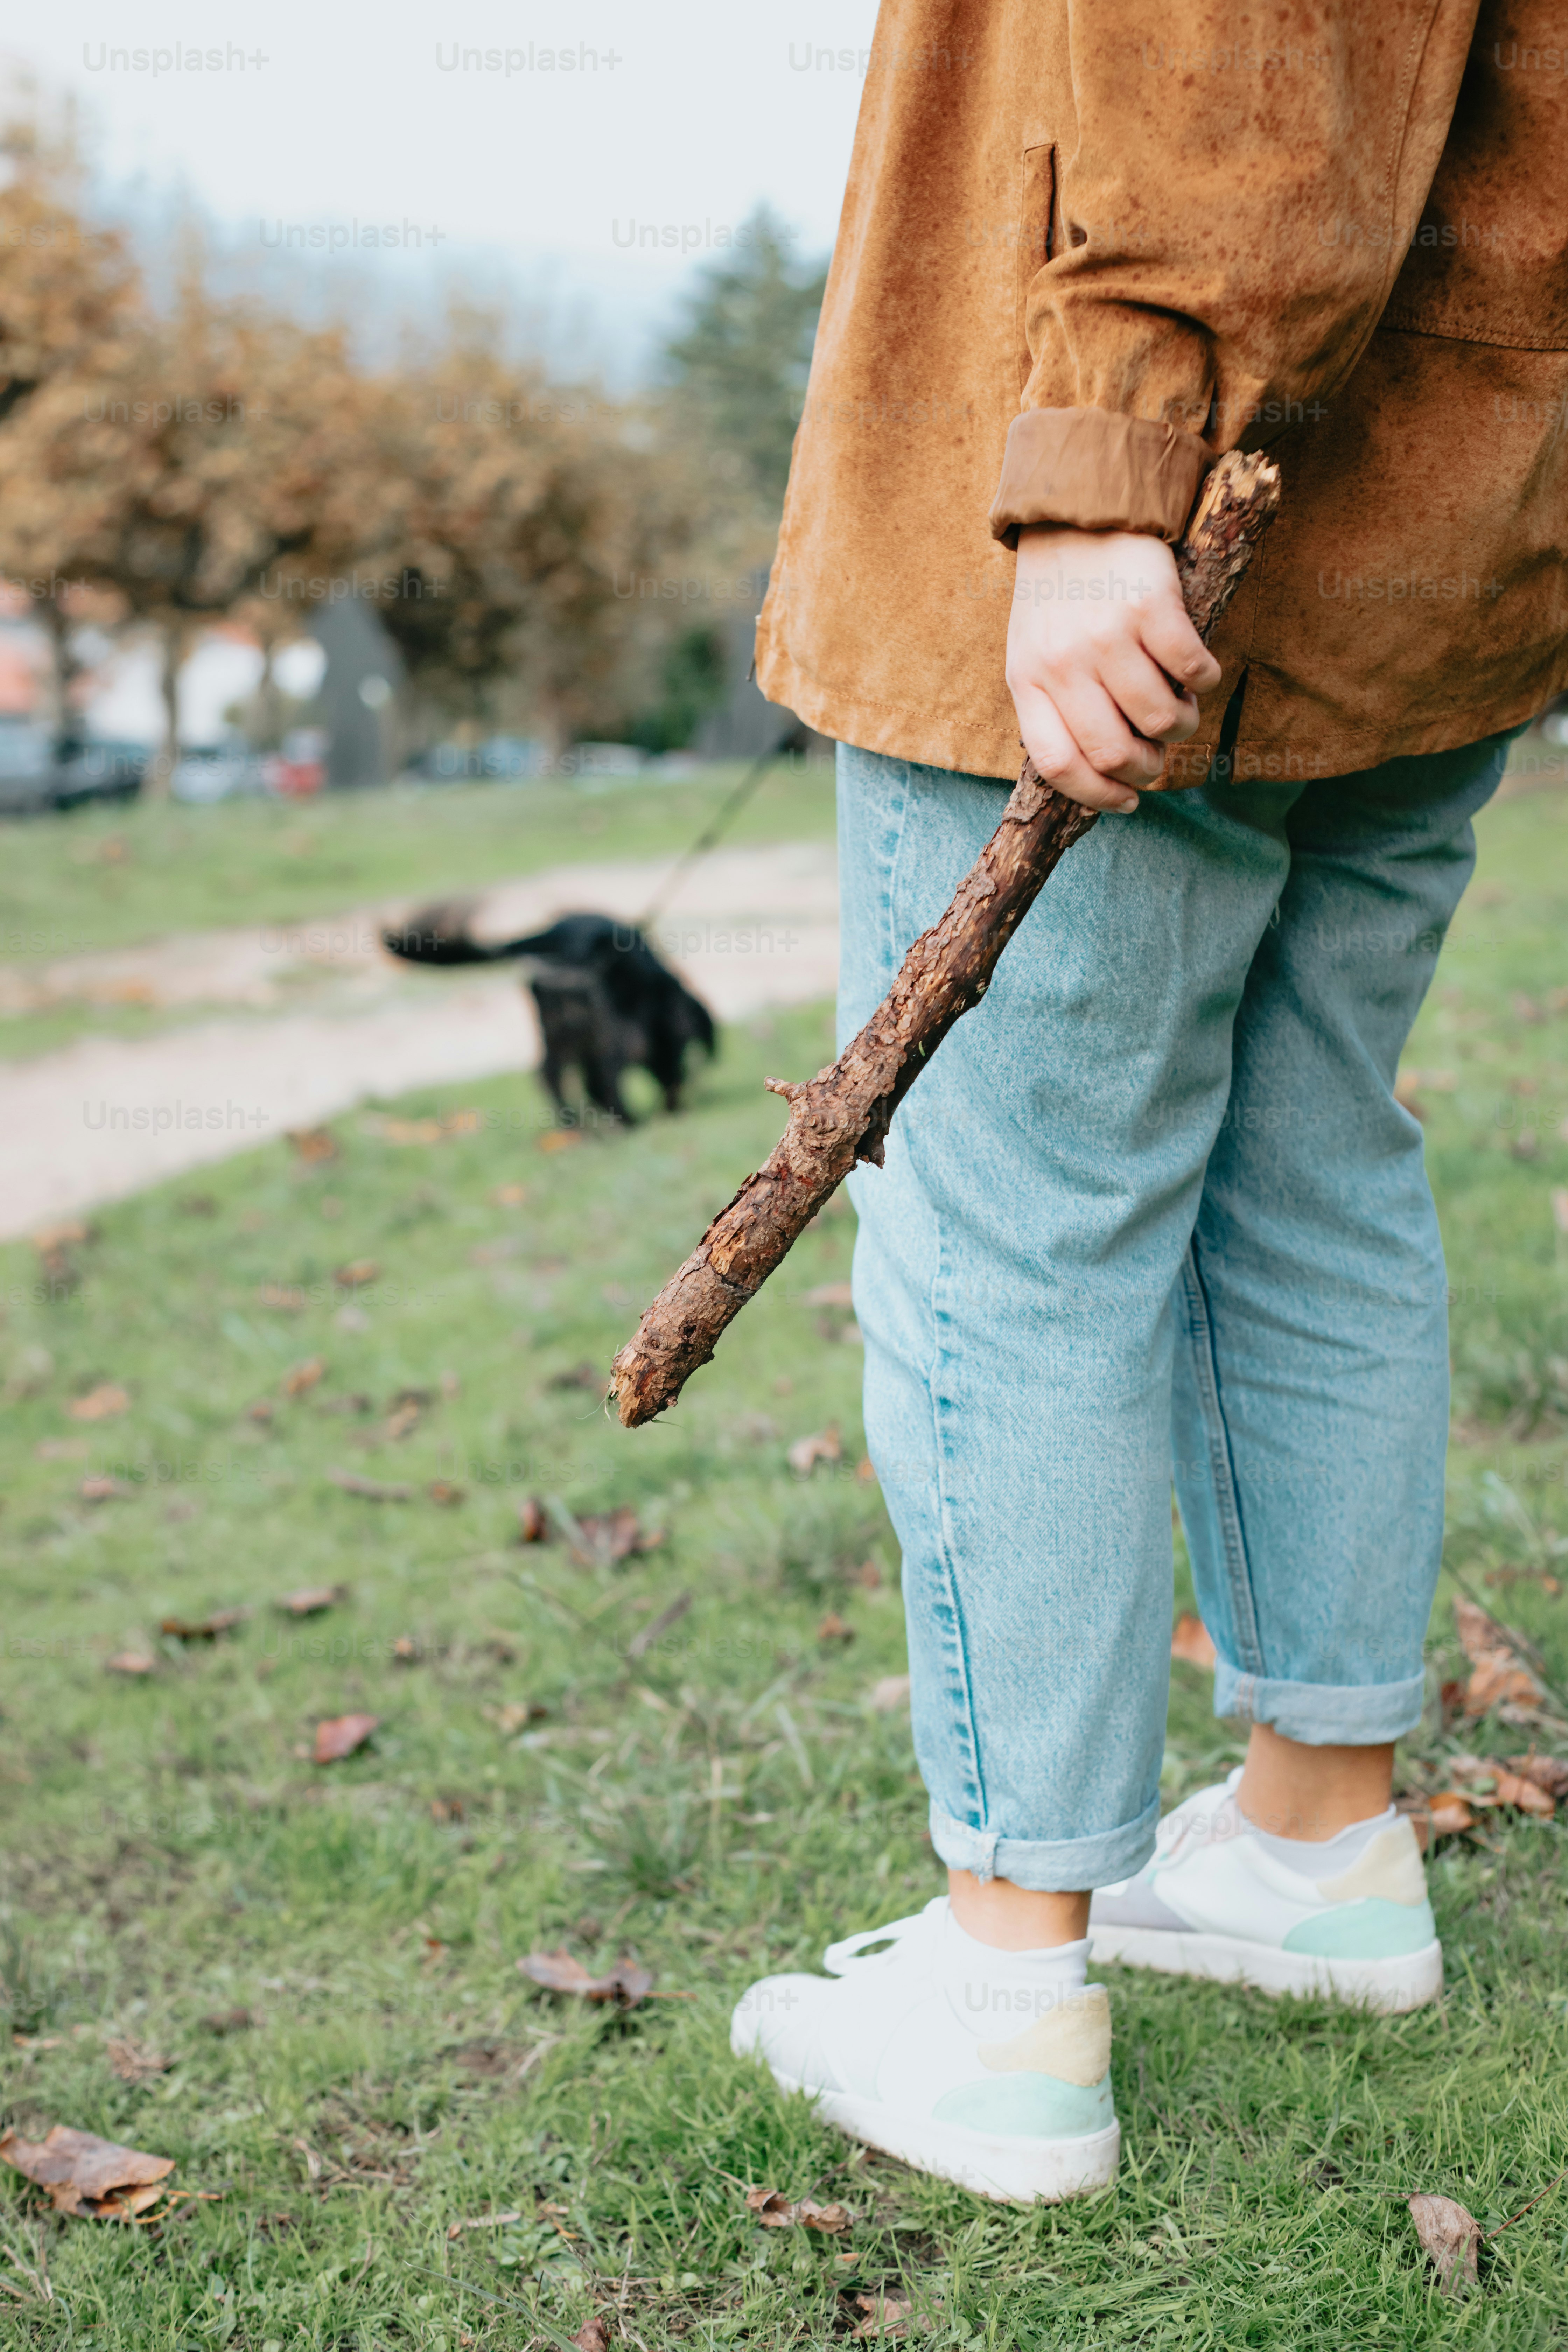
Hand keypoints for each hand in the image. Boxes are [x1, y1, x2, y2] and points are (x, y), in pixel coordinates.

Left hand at [1005, 525, 1222, 813]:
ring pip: (1161, 719)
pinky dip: (1205, 682)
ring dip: (1182, 725)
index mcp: (1027, 680)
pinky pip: (1193, 671)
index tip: (1127, 800)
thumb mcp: (1035, 652)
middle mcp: (1064, 662)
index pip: (1058, 765)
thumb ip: (1055, 707)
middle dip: (1148, 768)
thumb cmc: (1060, 595)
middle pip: (1114, 752)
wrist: (1077, 510)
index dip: (1097, 795)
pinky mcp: (1151, 605)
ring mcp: (1107, 634)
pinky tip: (1198, 672)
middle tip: (1159, 753)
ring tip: (1178, 705)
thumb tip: (1103, 772)